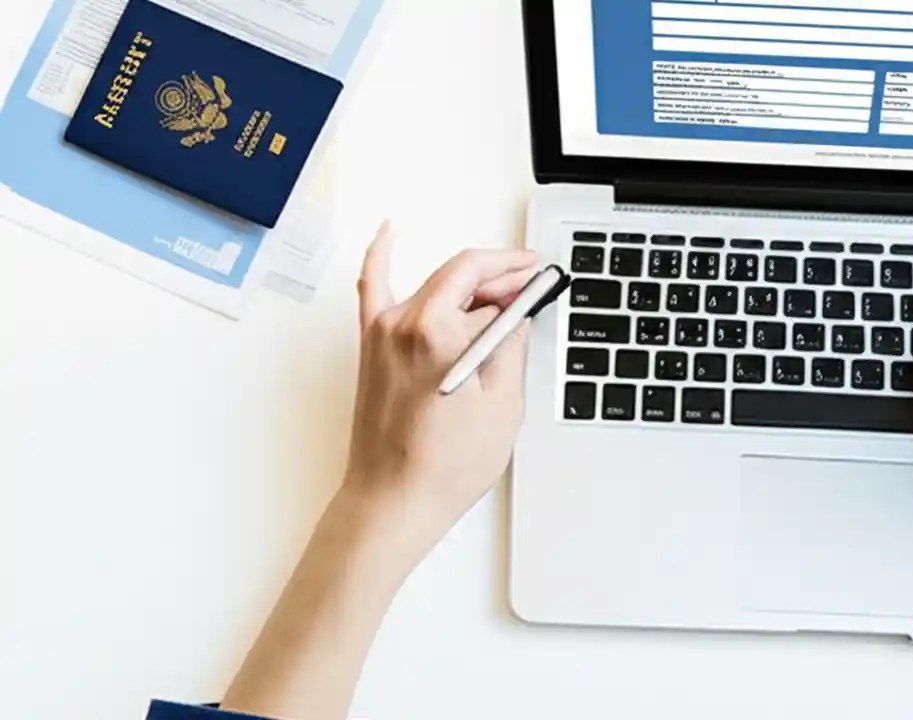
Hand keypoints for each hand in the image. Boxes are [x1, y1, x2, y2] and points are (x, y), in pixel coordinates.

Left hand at [344, 222, 537, 557]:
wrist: (393, 501)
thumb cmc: (443, 466)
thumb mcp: (503, 405)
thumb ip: (510, 348)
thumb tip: (516, 316)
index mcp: (441, 332)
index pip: (487, 283)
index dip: (518, 274)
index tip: (537, 275)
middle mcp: (406, 324)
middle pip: (461, 279)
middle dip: (499, 276)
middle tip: (527, 286)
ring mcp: (382, 333)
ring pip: (433, 287)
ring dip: (466, 284)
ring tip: (495, 292)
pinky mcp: (371, 348)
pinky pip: (372, 287)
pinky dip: (381, 256)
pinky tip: (388, 233)